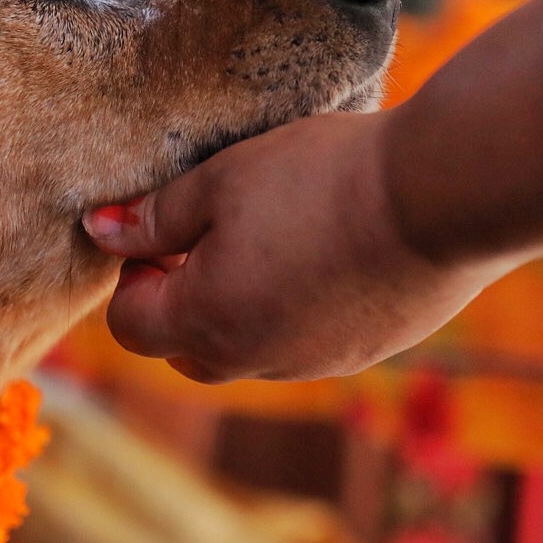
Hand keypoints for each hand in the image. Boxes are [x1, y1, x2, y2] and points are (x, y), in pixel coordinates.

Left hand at [83, 109, 508, 381]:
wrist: (443, 196)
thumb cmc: (322, 178)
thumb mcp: (223, 179)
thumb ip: (155, 215)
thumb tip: (98, 232)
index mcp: (206, 321)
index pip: (129, 326)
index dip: (134, 273)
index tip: (165, 228)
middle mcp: (255, 361)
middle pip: (185, 351)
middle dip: (183, 301)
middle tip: (213, 233)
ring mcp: (314, 364)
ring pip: (249, 348)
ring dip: (243, 305)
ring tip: (281, 233)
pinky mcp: (364, 353)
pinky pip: (307, 341)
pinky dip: (299, 307)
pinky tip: (332, 249)